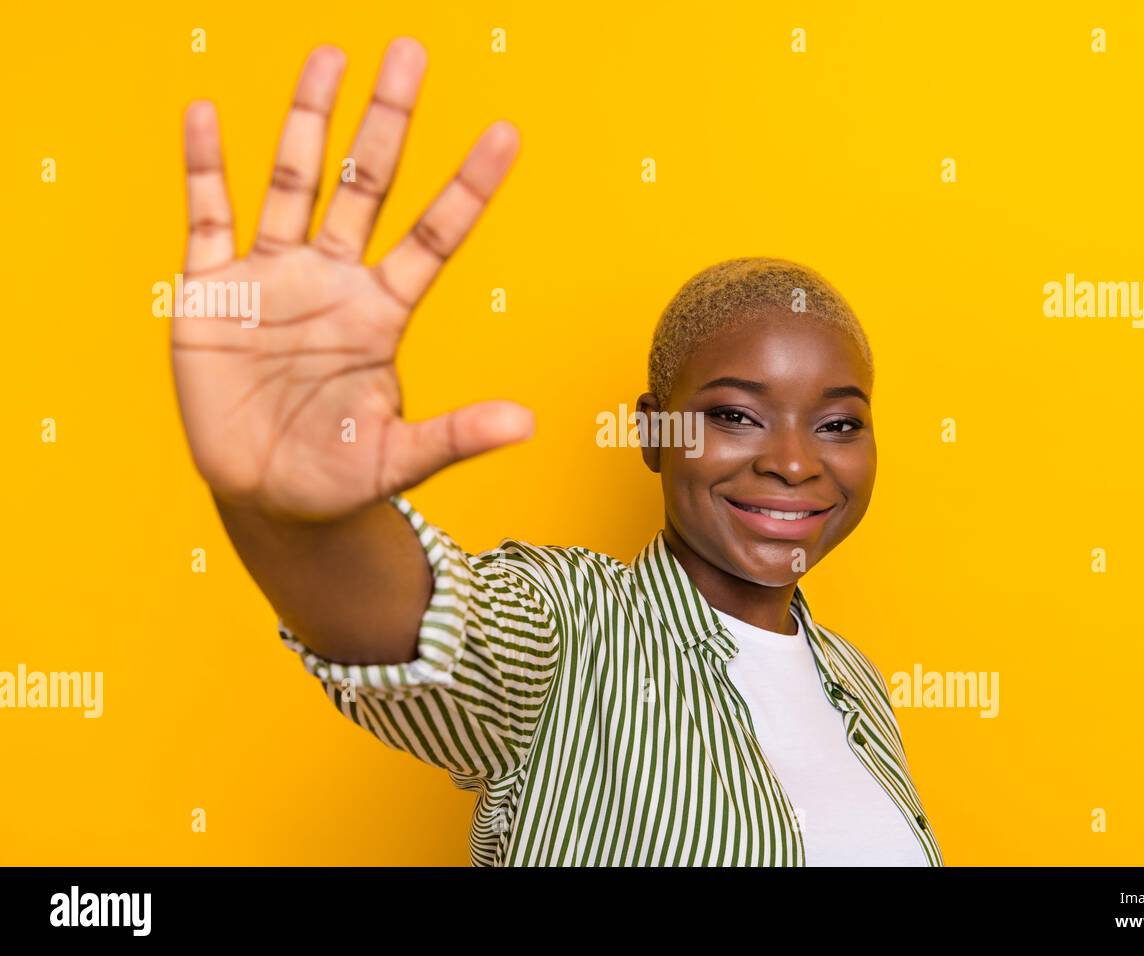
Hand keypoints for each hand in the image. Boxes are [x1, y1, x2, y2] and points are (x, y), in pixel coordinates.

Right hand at [172, 38, 531, 520]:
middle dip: (387, 120)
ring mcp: (273, 279)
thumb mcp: (399, 460)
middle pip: (366, 184)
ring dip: (309, 121)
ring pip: (294, 182)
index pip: (435, 237)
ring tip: (329, 56)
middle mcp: (334, 281)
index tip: (506, 134)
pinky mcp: (213, 293)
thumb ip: (455, 436)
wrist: (267, 496)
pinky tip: (207, 115)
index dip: (468, 187)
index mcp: (382, 312)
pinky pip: (208, 219)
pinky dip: (205, 169)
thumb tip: (528, 423)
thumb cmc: (339, 476)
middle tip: (410, 51)